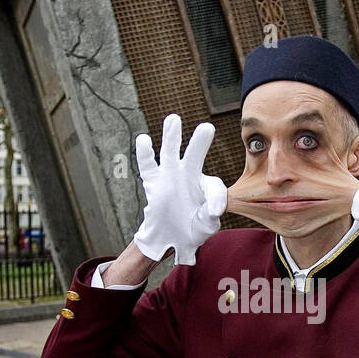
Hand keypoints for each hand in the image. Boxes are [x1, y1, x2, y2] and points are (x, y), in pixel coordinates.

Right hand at [133, 114, 227, 266]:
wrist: (170, 238)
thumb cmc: (192, 229)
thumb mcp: (206, 226)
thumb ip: (210, 217)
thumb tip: (213, 211)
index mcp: (207, 186)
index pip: (214, 187)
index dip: (215, 199)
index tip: (214, 211)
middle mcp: (189, 175)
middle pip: (195, 155)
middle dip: (200, 142)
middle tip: (207, 127)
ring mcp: (170, 176)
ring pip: (170, 153)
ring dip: (171, 137)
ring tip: (173, 119)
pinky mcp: (153, 182)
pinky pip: (148, 165)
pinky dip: (145, 153)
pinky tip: (143, 139)